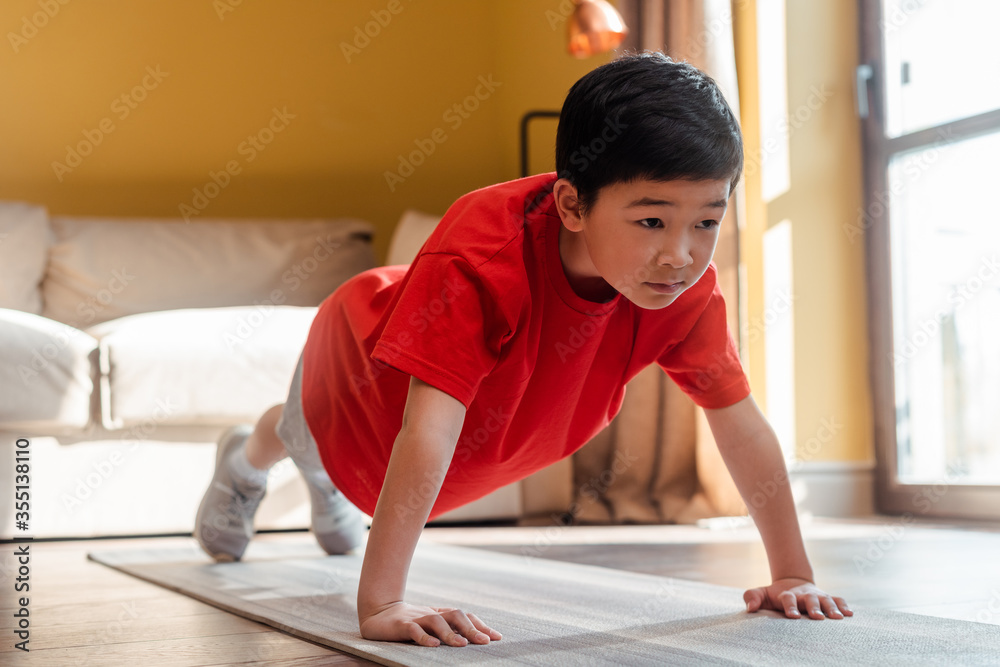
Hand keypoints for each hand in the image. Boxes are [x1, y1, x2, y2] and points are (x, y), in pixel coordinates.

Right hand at [360, 601, 502, 646]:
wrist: (377, 613)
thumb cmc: (408, 622)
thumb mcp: (429, 625)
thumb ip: (447, 630)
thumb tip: (472, 641)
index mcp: (440, 614)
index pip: (464, 616)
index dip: (480, 625)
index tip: (497, 637)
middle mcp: (431, 614)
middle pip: (455, 615)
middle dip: (471, 629)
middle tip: (485, 642)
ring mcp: (417, 618)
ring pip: (437, 621)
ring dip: (451, 633)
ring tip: (462, 644)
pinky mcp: (401, 625)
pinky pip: (414, 629)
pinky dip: (424, 637)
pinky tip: (434, 646)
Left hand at [744, 577, 852, 619]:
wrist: (791, 583)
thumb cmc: (774, 595)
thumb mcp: (761, 593)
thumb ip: (752, 597)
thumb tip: (749, 608)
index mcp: (787, 595)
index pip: (788, 599)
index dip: (790, 607)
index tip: (793, 617)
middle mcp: (804, 595)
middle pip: (810, 599)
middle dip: (814, 608)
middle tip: (818, 617)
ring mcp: (817, 595)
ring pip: (826, 600)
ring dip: (832, 608)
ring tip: (838, 618)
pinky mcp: (826, 597)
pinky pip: (837, 599)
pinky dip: (844, 605)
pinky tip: (851, 614)